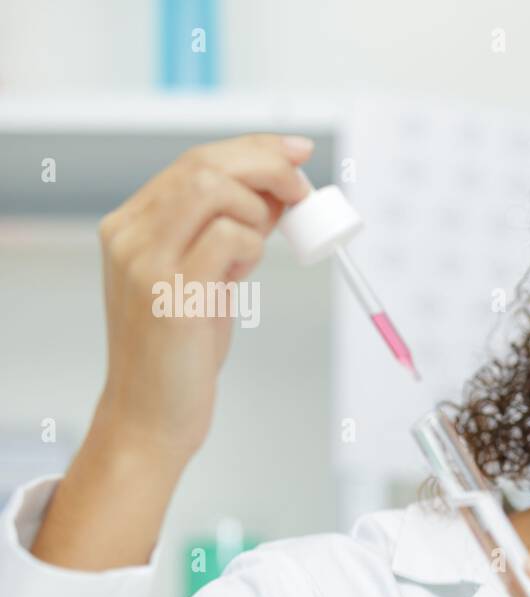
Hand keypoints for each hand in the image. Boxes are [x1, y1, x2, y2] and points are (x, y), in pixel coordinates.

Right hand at [95, 132, 312, 461]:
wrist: (151, 414)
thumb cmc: (181, 349)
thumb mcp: (203, 276)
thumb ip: (228, 232)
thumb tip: (278, 191)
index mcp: (131, 224)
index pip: (195, 161)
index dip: (253, 150)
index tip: (296, 153)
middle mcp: (129, 235)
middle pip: (204, 165)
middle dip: (266, 167)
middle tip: (302, 190)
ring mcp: (144, 262)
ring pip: (214, 191)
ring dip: (258, 210)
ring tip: (260, 248)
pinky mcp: (172, 294)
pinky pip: (228, 238)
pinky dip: (253, 245)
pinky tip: (245, 272)